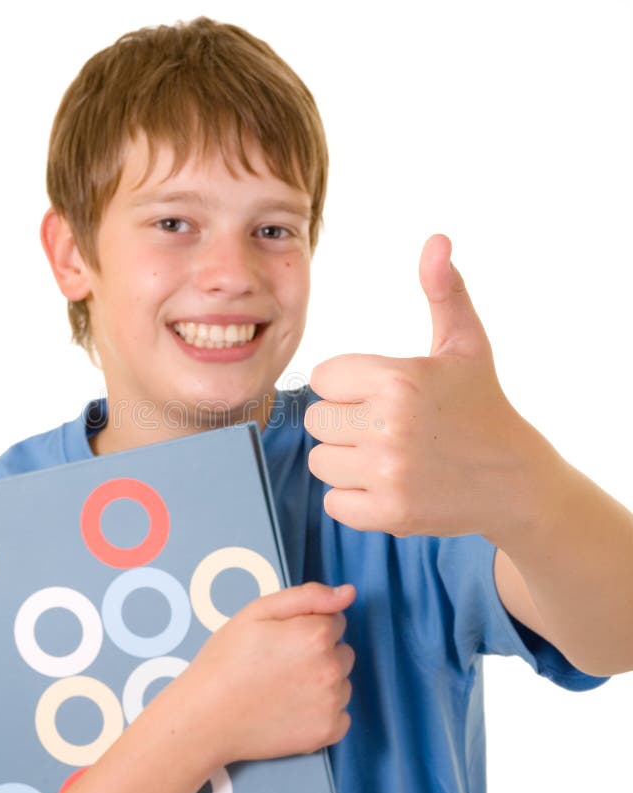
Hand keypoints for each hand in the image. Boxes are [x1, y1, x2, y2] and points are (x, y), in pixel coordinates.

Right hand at [179, 582, 355, 765]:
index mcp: (316, 635)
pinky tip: (293, 709)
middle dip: (319, 652)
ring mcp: (332, 704)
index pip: (335, 620)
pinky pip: (341, 714)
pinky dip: (323, 711)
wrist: (206, 717)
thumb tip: (348, 593)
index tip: (283, 638)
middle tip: (281, 662)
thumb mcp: (258, 612)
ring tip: (284, 686)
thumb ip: (308, 596)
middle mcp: (331, 669)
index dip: (307, 625)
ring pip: (342, 681)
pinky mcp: (327, 733)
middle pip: (342, 650)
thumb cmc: (227, 659)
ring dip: (322, 681)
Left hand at [304, 234, 540, 538]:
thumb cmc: (481, 404)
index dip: (346, 385)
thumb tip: (437, 240)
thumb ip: (444, 291)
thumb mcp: (465, 344)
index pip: (322, 377)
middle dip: (343, 422)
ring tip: (384, 455)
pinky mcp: (390, 514)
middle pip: (316, 420)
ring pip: (320, 461)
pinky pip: (333, 504)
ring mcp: (389, 473)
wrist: (515, 479)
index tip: (378, 393)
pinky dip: (353, 499)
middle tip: (382, 426)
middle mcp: (388, 425)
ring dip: (345, 460)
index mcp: (398, 378)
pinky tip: (386, 485)